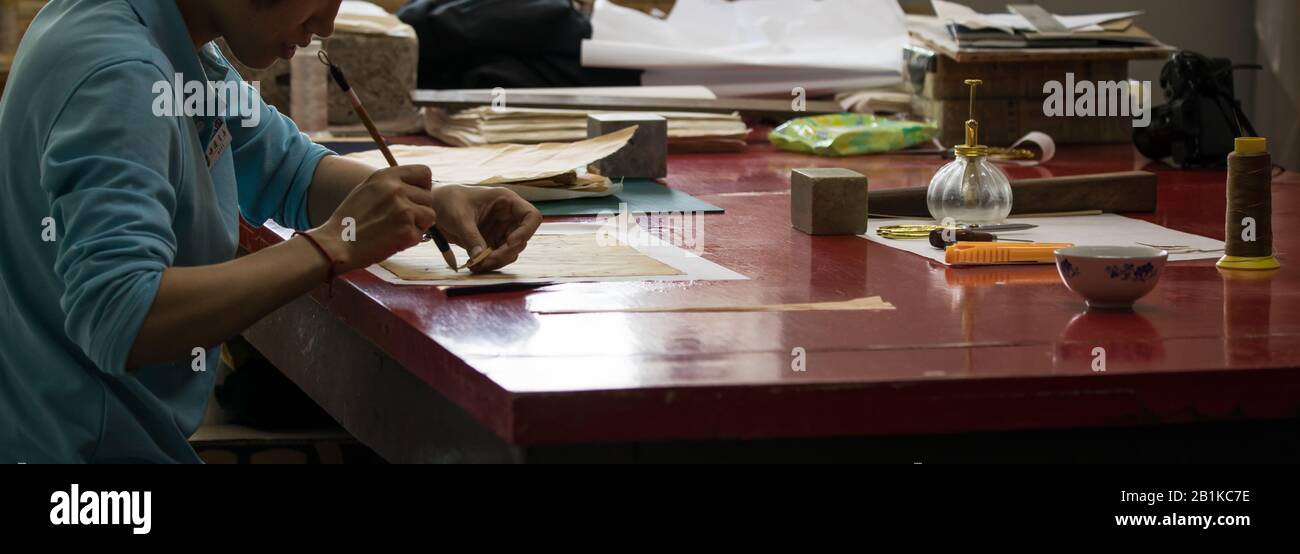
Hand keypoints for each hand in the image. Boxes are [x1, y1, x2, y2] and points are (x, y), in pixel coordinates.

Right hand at [310, 165, 436, 272]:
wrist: (337, 243)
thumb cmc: (351, 219)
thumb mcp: (368, 189)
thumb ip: (392, 184)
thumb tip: (419, 188)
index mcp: (386, 176)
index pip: (424, 172)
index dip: (423, 186)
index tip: (415, 197)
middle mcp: (396, 189)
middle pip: (428, 197)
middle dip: (419, 209)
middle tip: (398, 220)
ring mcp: (403, 210)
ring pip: (429, 216)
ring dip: (418, 225)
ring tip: (395, 229)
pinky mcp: (407, 231)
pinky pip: (420, 235)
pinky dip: (409, 240)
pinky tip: (390, 240)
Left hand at [431, 185, 542, 272]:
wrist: (435, 208)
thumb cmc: (448, 201)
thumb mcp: (459, 217)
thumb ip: (471, 236)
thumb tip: (480, 257)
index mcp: (506, 202)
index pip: (531, 216)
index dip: (526, 231)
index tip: (510, 242)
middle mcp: (508, 217)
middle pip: (521, 240)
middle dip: (505, 253)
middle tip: (484, 261)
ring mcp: (501, 231)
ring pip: (511, 252)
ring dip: (497, 262)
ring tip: (475, 265)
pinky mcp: (492, 243)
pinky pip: (498, 257)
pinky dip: (489, 264)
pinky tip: (474, 265)